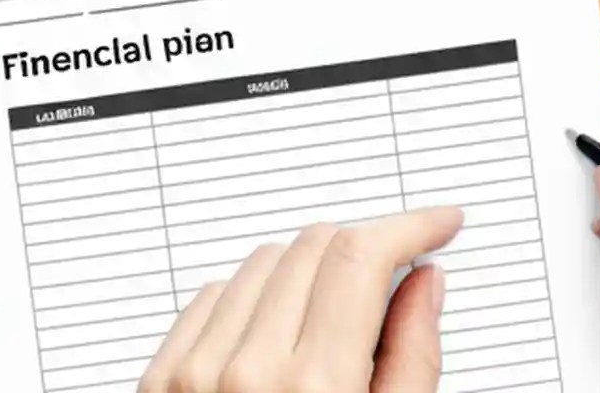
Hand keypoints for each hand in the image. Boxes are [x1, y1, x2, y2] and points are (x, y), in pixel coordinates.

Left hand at [139, 207, 462, 392]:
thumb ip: (412, 359)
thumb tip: (425, 284)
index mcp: (312, 390)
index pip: (361, 257)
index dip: (411, 225)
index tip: (440, 223)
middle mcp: (243, 372)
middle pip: (315, 246)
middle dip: (367, 245)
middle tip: (398, 274)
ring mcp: (192, 373)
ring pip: (265, 261)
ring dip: (312, 268)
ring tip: (335, 318)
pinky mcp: (159, 379)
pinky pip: (214, 294)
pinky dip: (257, 293)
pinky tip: (280, 330)